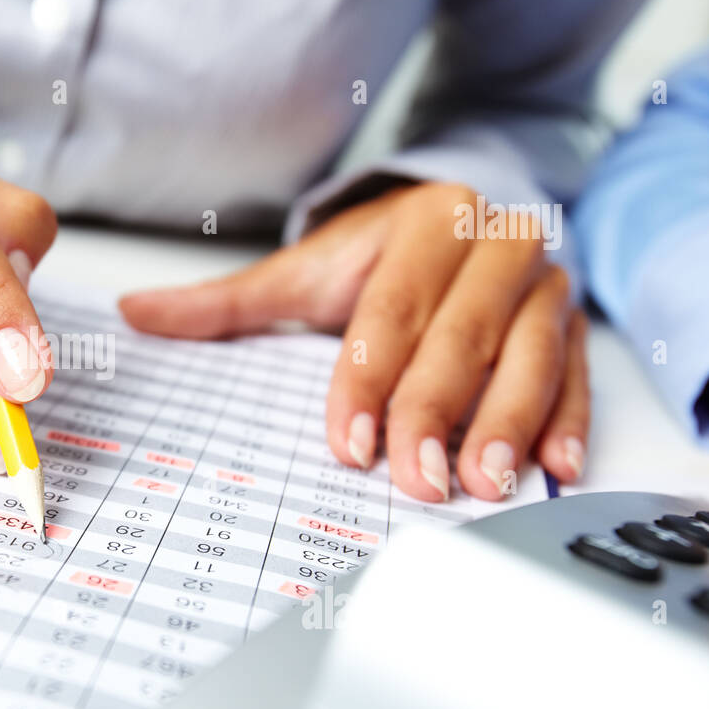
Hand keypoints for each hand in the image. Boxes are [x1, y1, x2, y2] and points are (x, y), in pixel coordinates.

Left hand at [119, 182, 588, 501]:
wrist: (453, 224)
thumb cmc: (373, 258)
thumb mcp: (302, 272)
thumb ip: (224, 302)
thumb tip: (133, 312)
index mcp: (426, 224)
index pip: (393, 310)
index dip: (368, 379)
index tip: (348, 442)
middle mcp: (494, 246)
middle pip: (462, 337)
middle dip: (435, 413)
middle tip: (413, 479)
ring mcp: (542, 285)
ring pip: (530, 358)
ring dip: (506, 426)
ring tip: (479, 483)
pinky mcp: (572, 324)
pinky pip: (576, 375)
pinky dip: (565, 422)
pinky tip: (550, 469)